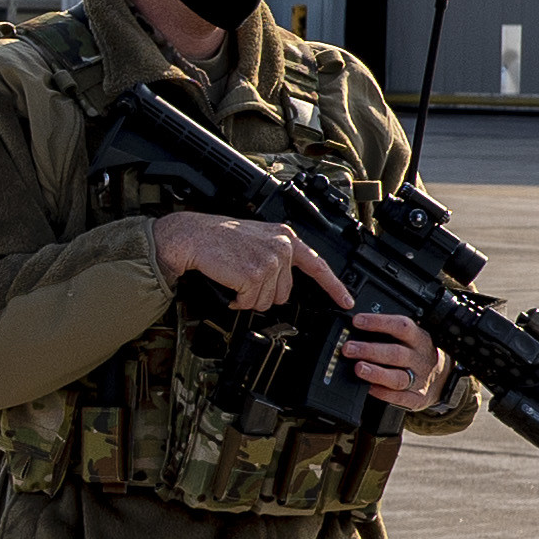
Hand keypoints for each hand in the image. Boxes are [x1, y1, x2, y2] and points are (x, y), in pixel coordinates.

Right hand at [154, 211, 350, 314]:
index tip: (346, 301)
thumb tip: (285, 284)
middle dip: (263, 294)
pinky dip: (237, 300)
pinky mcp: (255, 274)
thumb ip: (278, 255)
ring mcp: (270, 261)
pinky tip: (229, 286)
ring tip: (234, 279)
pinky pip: (250, 302)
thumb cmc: (218, 239)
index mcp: (285, 236)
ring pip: (267, 301)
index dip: (334, 287)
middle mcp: (282, 247)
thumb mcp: (257, 238)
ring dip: (248, 298)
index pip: (318, 265)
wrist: (192, 236)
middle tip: (245, 279)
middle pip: (285, 292)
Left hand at [343, 311, 447, 412]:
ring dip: (376, 373)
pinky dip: (383, 393)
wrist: (444, 380)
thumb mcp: (411, 339)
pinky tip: (369, 388)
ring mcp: (420, 380)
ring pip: (398, 377)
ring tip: (358, 368)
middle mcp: (420, 358)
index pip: (401, 326)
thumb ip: (388, 334)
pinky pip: (400, 397)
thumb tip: (355, 327)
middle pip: (396, 353)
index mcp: (418, 339)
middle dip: (369, 350)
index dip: (378, 322)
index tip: (357, 321)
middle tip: (348, 348)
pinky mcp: (418, 398)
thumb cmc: (417, 355)